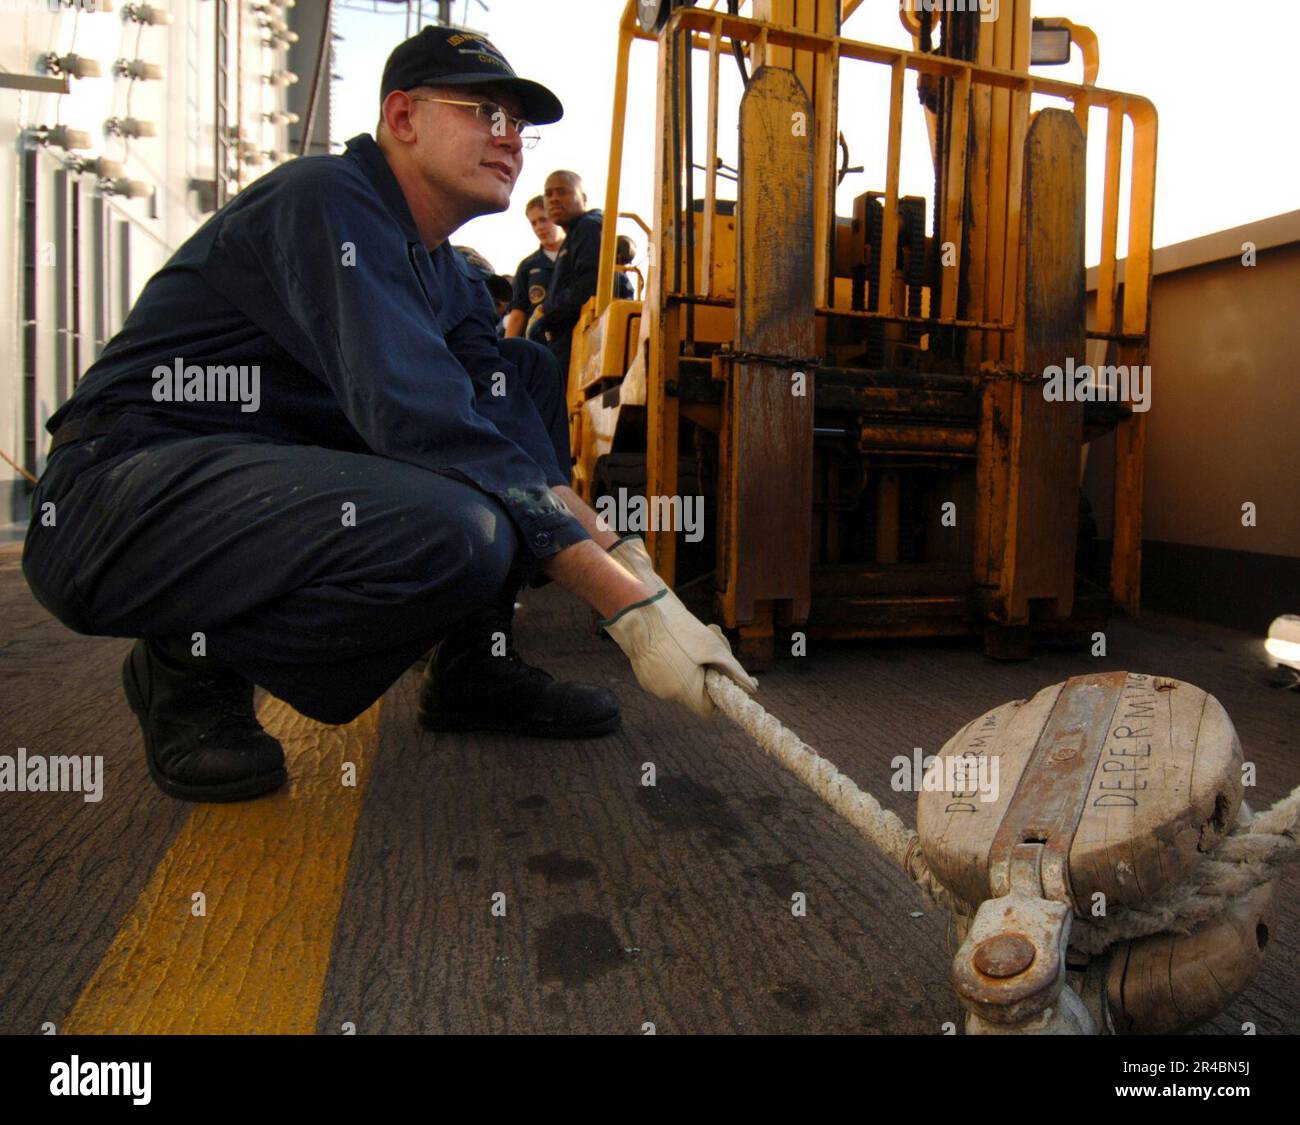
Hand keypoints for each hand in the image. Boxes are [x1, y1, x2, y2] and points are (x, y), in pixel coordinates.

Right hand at [600, 542, 756, 718]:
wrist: (639, 617)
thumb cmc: (677, 631)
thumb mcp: (713, 648)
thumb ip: (733, 670)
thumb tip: (752, 687)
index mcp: (686, 691)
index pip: (708, 710)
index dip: (719, 697)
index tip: (724, 679)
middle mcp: (668, 694)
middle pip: (696, 694)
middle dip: (707, 674)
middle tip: (711, 650)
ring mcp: (653, 685)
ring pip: (681, 683)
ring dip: (691, 666)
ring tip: (690, 642)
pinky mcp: (645, 676)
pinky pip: (666, 675)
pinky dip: (675, 663)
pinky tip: (675, 644)